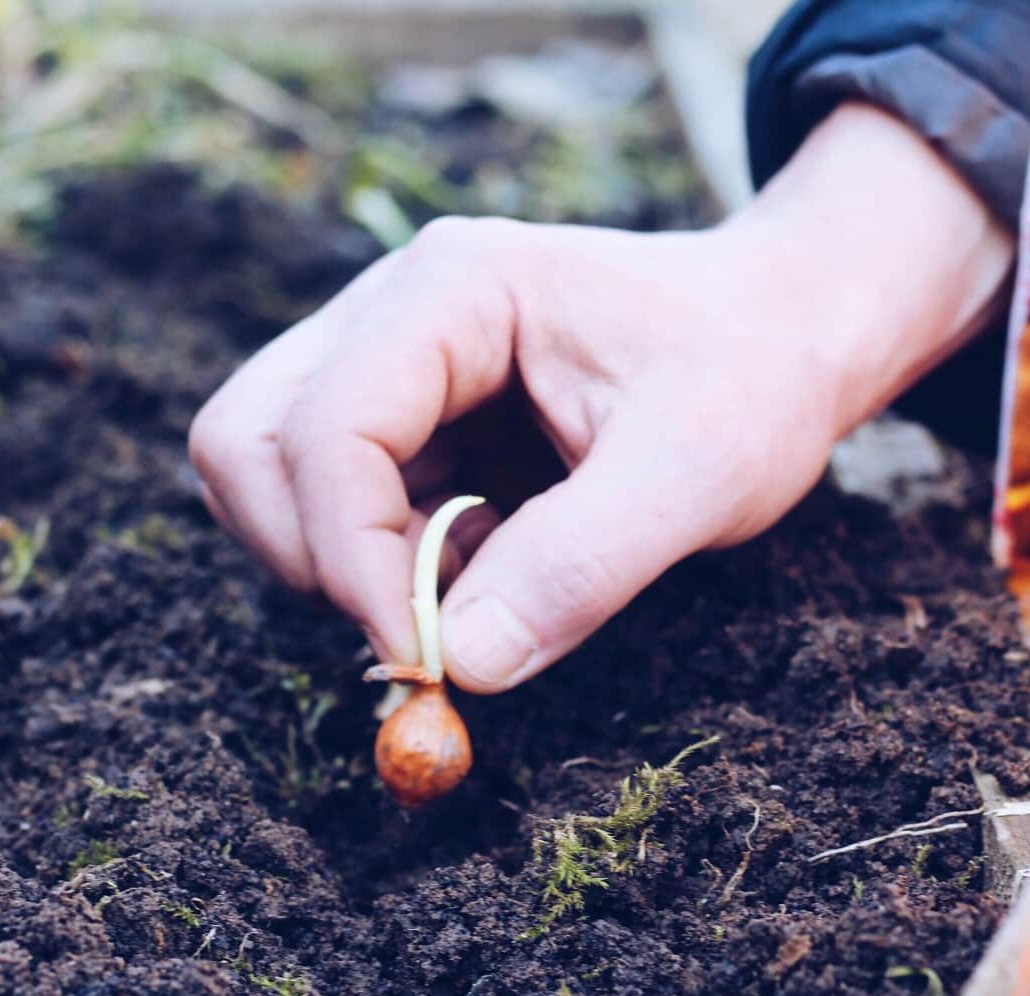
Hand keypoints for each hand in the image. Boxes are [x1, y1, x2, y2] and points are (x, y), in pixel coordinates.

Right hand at [189, 103, 1010, 691]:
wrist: (783, 333)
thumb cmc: (752, 375)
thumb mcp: (700, 470)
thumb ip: (581, 565)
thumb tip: (457, 668)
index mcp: (452, 292)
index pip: (326, 429)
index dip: (354, 558)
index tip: (422, 660)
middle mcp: (390, 316)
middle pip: (246, 444)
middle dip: (311, 559)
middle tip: (413, 635)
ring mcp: (384, 367)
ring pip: (266, 477)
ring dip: (335, 567)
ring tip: (461, 594)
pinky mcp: (402, 424)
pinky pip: (332, 508)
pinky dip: (379, 570)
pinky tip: (479, 568)